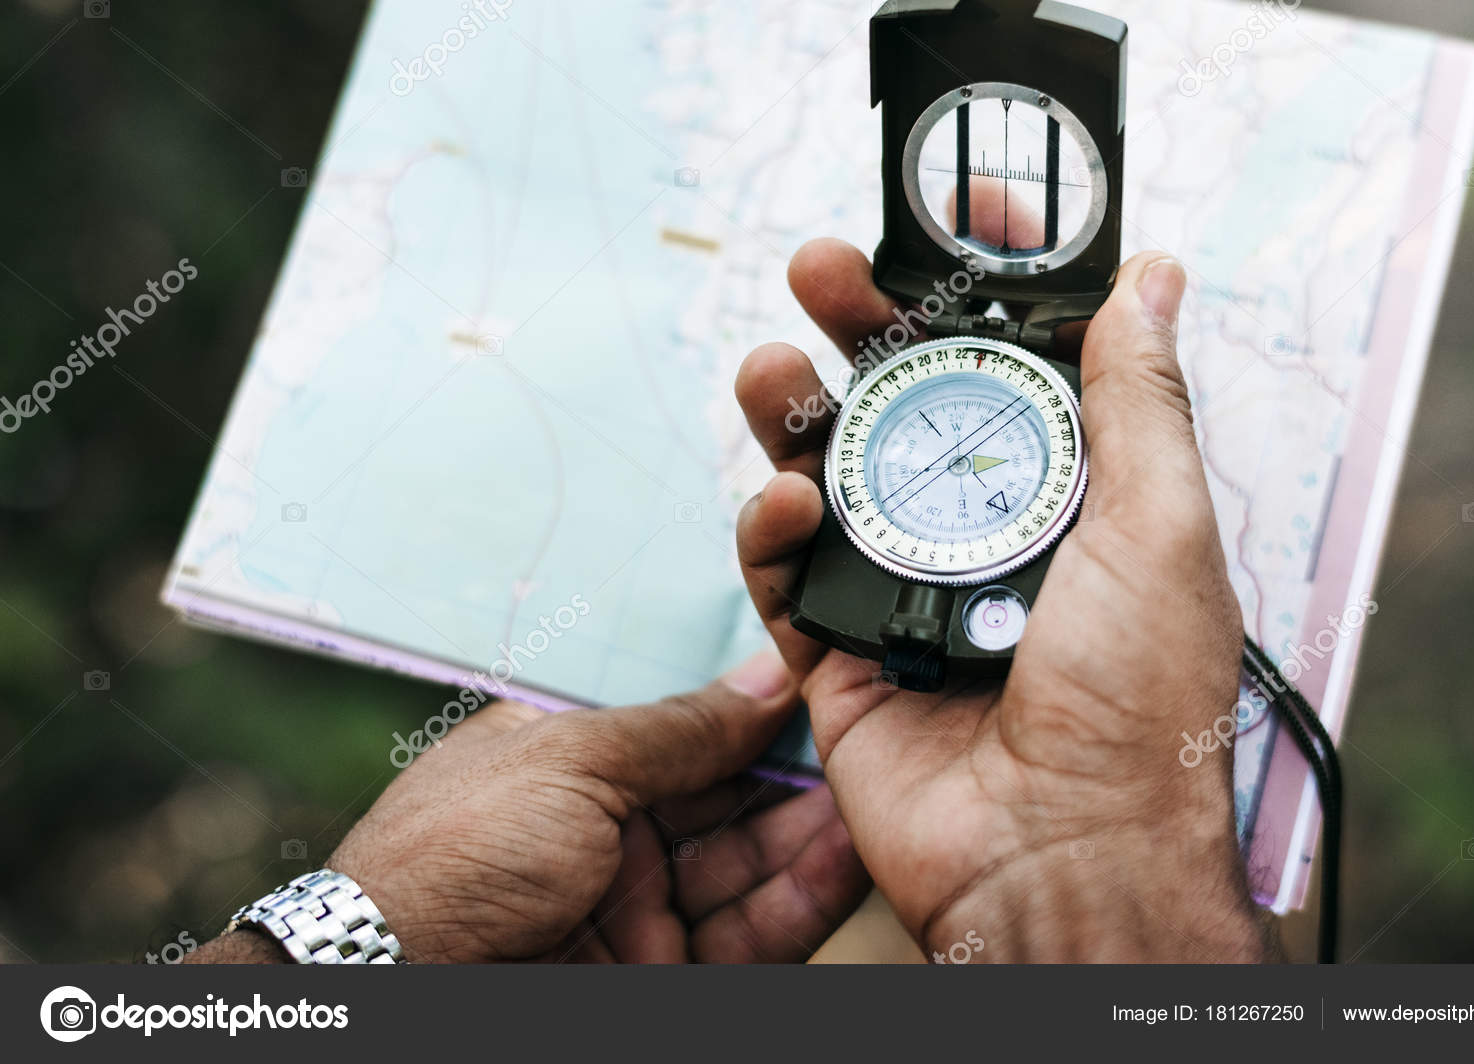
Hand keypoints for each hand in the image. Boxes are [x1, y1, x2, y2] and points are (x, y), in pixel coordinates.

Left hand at [315, 653, 867, 962]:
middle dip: (798, 774)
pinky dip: (803, 898)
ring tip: (879, 794)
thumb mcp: (570, 762)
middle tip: (871, 739)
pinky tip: (848, 857)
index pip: (685, 732)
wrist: (400, 990)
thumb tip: (762, 677)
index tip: (824, 690)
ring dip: (813, 834)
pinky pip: (750, 932)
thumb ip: (679, 728)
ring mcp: (636, 908)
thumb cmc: (448, 860)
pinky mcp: (662, 972)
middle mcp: (605, 834)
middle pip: (727, 799)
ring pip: (749, 866)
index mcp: (568, 765)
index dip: (754, 714)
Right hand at [733, 237, 1268, 962]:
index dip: (976, 292)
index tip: (951, 220)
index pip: (1012, 366)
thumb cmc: (1135, 707)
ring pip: (829, 476)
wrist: (1064, 854)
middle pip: (900, 405)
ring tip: (767, 366)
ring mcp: (905, 590)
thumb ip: (1138, 401)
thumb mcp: (1160, 526)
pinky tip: (783, 501)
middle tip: (822, 269)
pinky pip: (783, 573)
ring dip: (792, 414)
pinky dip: (768, 531)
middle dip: (856, 331)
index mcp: (1068, 496)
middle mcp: (981, 532)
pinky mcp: (840, 650)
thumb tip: (1158, 284)